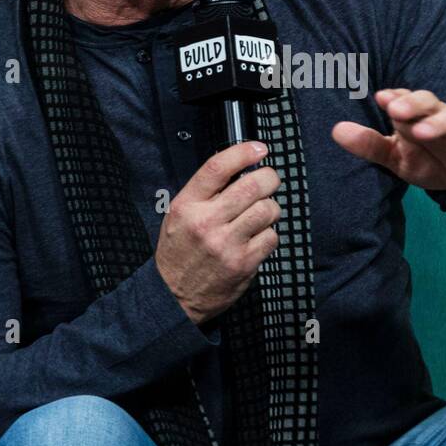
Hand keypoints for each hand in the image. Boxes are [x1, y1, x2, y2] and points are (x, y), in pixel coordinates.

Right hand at [155, 140, 282, 324]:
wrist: (173, 296)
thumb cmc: (179, 251)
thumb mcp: (179, 215)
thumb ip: (205, 193)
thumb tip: (241, 169)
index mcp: (187, 205)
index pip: (218, 168)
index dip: (243, 152)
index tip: (259, 149)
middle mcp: (206, 222)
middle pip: (252, 186)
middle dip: (269, 178)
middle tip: (270, 180)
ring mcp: (226, 244)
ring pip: (267, 210)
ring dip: (271, 207)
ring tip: (262, 212)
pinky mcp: (243, 264)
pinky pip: (271, 237)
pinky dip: (269, 234)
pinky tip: (257, 237)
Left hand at [331, 88, 445, 196]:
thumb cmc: (430, 159)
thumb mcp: (397, 157)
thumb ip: (369, 145)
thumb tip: (335, 130)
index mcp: (415, 115)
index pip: (404, 100)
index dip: (394, 97)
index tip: (381, 97)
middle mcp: (438, 117)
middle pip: (427, 101)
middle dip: (412, 103)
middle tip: (395, 110)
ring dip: (436, 125)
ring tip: (421, 132)